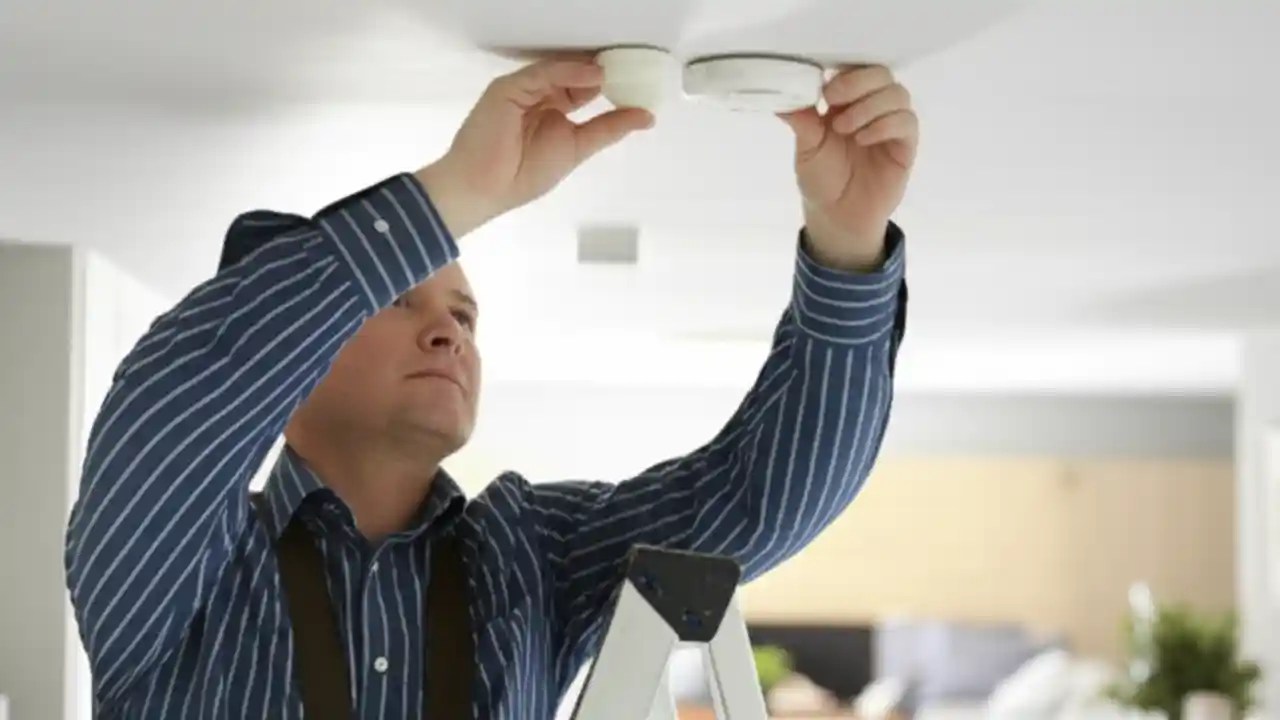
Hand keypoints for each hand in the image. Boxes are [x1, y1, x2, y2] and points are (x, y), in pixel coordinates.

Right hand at [416, 58, 654, 236]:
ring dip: (587, 72)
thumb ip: (608, 129)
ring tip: (612, 75)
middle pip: (571, 76)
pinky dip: (567, 72)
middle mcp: (536, 98)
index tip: (634, 85)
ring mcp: (521, 92)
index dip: (607, 87)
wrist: (487, 189)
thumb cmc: (522, 176)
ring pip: (558, 72)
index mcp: (551, 112)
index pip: (582, 90)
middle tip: (627, 72)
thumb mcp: (578, 149)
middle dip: (599, 74)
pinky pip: (541, 74)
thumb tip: (646, 116)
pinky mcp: (508, 88)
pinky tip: (591, 77)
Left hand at [780, 65, 918, 270]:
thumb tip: (781, 94)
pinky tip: (863, 139)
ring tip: (845, 128)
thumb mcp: (806, 147)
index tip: (824, 87)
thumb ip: (801, 119)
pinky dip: (884, 125)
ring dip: (869, 106)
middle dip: (857, 82)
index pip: (855, 69)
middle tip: (833, 100)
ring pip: (897, 94)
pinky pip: (906, 122)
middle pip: (880, 74)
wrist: (837, 216)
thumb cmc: (821, 179)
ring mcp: (891, 124)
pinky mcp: (905, 145)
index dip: (844, 71)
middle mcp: (871, 107)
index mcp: (845, 102)